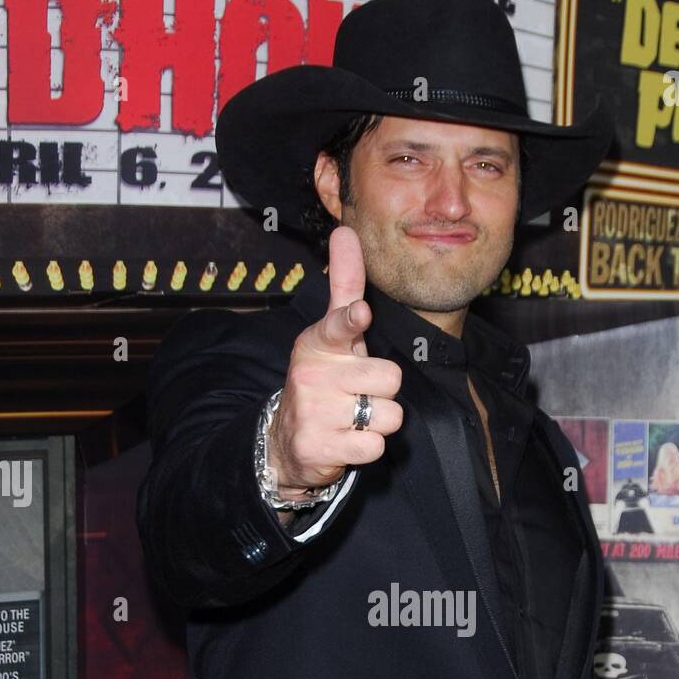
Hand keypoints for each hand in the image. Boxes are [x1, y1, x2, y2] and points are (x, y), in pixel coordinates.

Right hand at [268, 226, 403, 497]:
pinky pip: (375, 446)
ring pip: (388, 414)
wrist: (287, 440)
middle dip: (384, 389)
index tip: (360, 315)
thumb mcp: (331, 333)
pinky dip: (368, 448)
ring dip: (379, 421)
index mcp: (319, 342)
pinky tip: (347, 440)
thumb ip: (344, 285)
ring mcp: (314, 413)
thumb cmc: (324, 379)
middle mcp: (313, 374)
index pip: (340, 326)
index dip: (353, 321)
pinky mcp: (320, 448)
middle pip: (391, 377)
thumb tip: (345, 230)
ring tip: (353, 418)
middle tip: (358, 393)